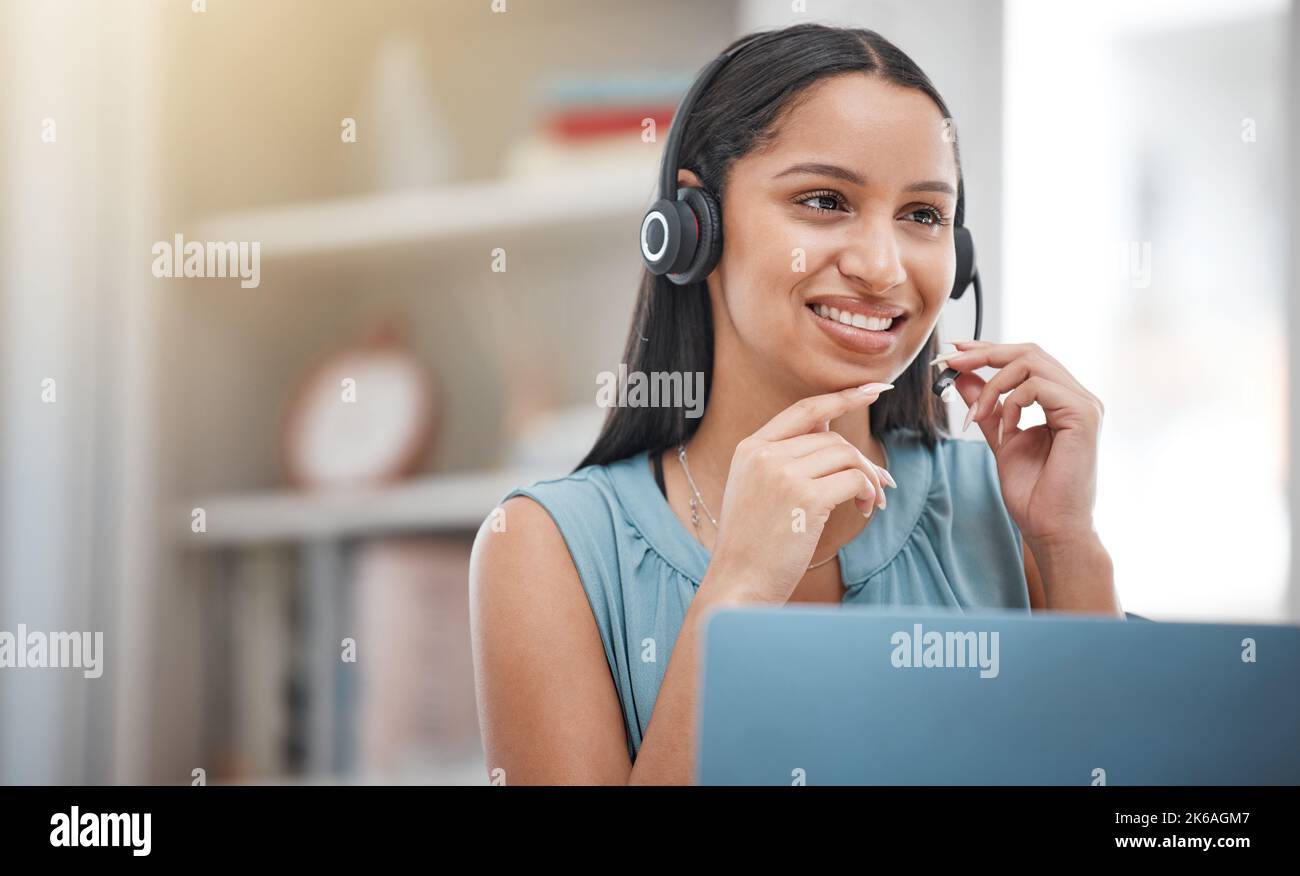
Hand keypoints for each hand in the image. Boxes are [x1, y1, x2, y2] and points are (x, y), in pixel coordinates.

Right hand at [701, 383, 896, 605]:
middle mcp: (764, 454)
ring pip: (846, 455)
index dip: (843, 397)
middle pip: (831, 438)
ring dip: (869, 477)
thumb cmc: (753, 544)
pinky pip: (854, 479)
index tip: (876, 389)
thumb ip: (785, 459)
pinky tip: (866, 509)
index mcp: (750, 448)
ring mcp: (783, 474)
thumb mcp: (756, 490)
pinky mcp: (805, 497)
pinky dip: (868, 492)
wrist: (738, 583)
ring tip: (873, 501)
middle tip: (882, 485)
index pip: (804, 409)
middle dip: (862, 459)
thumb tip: (833, 434)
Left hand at [936, 340, 1103, 547]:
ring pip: (1031, 363)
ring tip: (978, 416)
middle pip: (1029, 351)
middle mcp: (1078, 397)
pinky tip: (1005, 428)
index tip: (955, 352)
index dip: (989, 349)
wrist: (1050, 526)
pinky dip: (1010, 403)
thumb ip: (986, 407)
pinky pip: (1038, 387)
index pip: (1027, 358)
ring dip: (993, 385)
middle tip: (951, 362)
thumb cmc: (1032, 492)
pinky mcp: (1083, 415)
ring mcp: (1084, 404)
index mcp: (1062, 400)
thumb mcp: (1001, 438)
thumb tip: (963, 377)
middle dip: (984, 353)